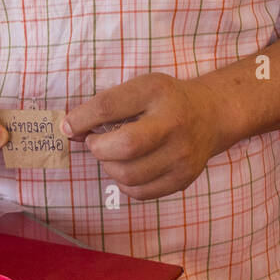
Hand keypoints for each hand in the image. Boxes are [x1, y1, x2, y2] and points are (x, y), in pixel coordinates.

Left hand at [62, 73, 227, 200]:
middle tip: (96, 142)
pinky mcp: (183, 178)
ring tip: (112, 154)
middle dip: (98, 148)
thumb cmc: (165, 100)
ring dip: (109, 167)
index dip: (81, 119)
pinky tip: (127, 167)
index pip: (108, 107)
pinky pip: (140, 191)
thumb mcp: (139, 88)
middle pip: (124, 146)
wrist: (211, 114)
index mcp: (156, 92)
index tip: (68, 126)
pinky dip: (124, 183)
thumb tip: (70, 130)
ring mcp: (182, 154)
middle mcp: (173, 123)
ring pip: (129, 174)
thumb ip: (105, 106)